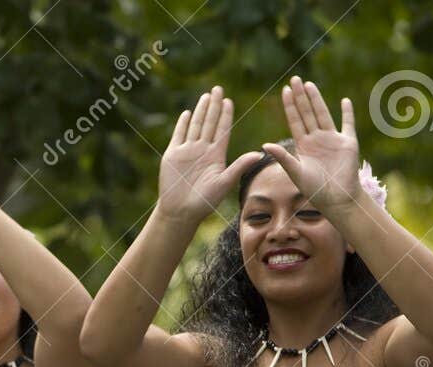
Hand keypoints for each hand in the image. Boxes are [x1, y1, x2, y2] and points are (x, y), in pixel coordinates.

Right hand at [157, 86, 261, 222]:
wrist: (180, 212)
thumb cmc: (204, 202)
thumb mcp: (224, 182)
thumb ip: (239, 166)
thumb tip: (259, 153)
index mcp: (216, 155)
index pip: (222, 130)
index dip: (225, 115)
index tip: (229, 101)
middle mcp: (202, 150)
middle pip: (209, 123)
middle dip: (214, 106)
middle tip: (218, 89)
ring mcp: (187, 151)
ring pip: (196, 126)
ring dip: (201, 111)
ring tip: (206, 96)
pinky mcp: (173, 155)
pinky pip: (179, 135)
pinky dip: (183, 124)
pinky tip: (188, 113)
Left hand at [260, 77, 362, 214]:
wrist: (336, 198)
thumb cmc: (315, 189)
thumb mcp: (295, 172)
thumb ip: (282, 158)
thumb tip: (264, 145)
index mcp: (303, 145)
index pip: (295, 120)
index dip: (290, 105)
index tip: (285, 90)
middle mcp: (316, 139)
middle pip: (307, 113)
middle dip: (301, 96)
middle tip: (294, 79)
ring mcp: (332, 139)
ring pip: (323, 114)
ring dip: (317, 99)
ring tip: (309, 84)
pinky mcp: (348, 142)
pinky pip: (348, 124)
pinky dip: (347, 113)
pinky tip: (344, 101)